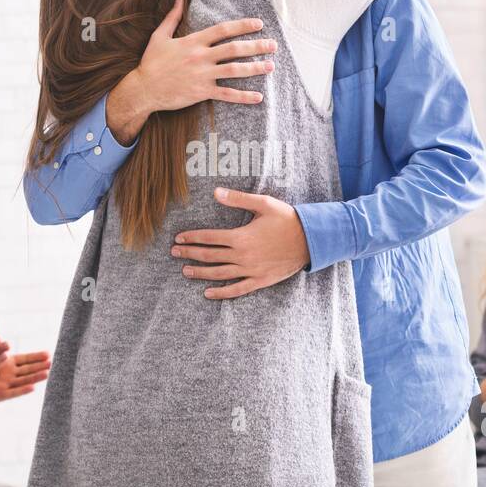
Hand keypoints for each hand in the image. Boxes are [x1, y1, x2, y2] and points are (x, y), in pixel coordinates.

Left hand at [0, 350, 51, 404]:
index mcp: (6, 363)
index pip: (25, 359)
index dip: (36, 356)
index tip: (48, 353)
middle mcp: (9, 374)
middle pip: (28, 369)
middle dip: (40, 366)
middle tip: (52, 362)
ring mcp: (5, 384)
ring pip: (24, 380)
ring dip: (35, 377)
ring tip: (47, 373)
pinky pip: (13, 392)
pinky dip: (22, 390)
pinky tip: (33, 388)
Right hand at [107, 0, 276, 143]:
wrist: (143, 88)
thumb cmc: (151, 62)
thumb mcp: (160, 36)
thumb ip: (172, 16)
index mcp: (193, 41)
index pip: (223, 30)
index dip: (243, 25)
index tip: (259, 24)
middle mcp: (201, 56)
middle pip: (234, 48)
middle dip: (256, 46)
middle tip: (273, 45)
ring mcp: (202, 75)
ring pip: (234, 70)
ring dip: (255, 68)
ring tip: (271, 66)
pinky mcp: (202, 92)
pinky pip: (227, 94)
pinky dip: (244, 96)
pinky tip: (259, 97)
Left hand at [171, 188, 310, 299]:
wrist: (310, 240)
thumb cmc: (287, 219)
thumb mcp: (264, 204)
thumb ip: (238, 199)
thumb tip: (215, 192)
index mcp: (241, 236)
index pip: (209, 238)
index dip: (191, 237)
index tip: (178, 238)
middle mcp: (243, 256)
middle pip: (210, 256)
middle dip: (190, 254)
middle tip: (174, 253)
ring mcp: (251, 270)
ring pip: (220, 274)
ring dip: (200, 273)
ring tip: (185, 271)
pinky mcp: (260, 280)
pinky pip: (237, 289)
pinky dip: (222, 293)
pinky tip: (208, 294)